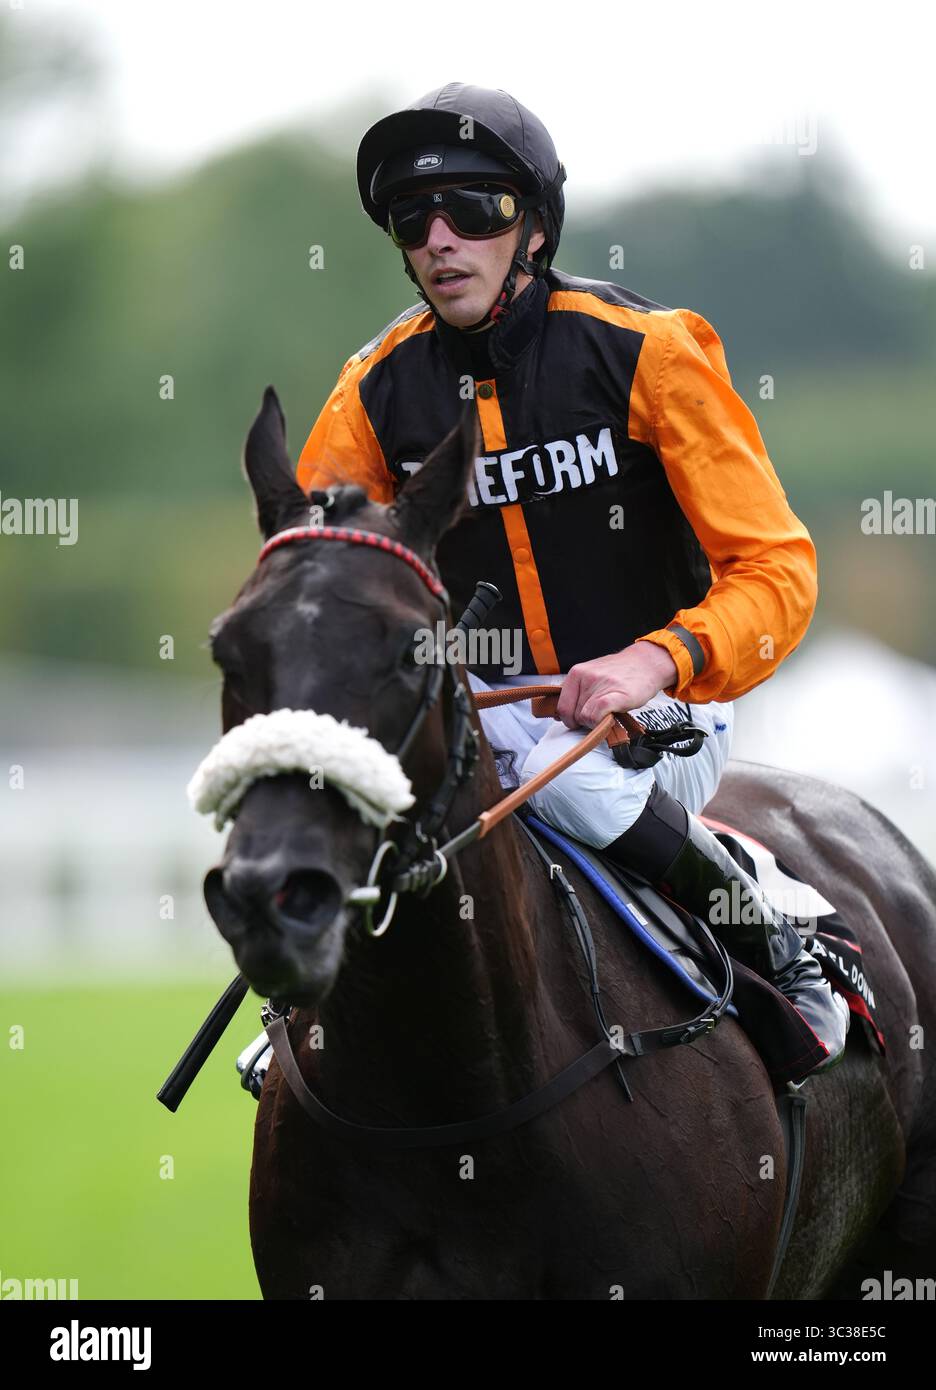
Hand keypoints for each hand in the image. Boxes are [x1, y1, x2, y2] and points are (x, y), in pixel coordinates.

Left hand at [556, 642, 678, 729]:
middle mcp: (584, 677)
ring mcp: (600, 685)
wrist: (646, 663)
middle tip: (600, 714)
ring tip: (609, 710)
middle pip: (573, 715)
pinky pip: (596, 716)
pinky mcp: (615, 695)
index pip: (561, 707)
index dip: (570, 719)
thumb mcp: (591, 675)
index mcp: (576, 672)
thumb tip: (559, 716)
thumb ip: (575, 692)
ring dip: (596, 721)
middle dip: (584, 721)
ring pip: (585, 718)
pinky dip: (600, 722)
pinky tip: (611, 715)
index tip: (581, 719)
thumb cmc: (619, 673)